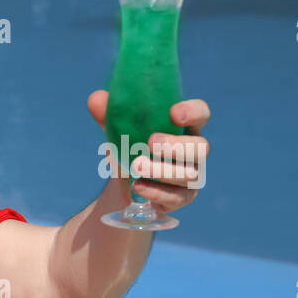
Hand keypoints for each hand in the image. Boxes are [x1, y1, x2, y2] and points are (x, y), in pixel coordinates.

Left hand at [87, 90, 210, 214]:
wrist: (125, 183)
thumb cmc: (130, 147)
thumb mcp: (118, 130)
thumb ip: (109, 114)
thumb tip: (96, 99)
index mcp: (185, 127)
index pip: (201, 114)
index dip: (192, 112)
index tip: (173, 113)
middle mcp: (195, 151)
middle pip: (201, 147)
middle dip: (177, 146)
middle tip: (151, 143)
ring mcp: (191, 176)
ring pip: (189, 175)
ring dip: (162, 170)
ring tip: (137, 166)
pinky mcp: (181, 198)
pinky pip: (175, 198)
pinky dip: (156, 192)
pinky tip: (137, 186)